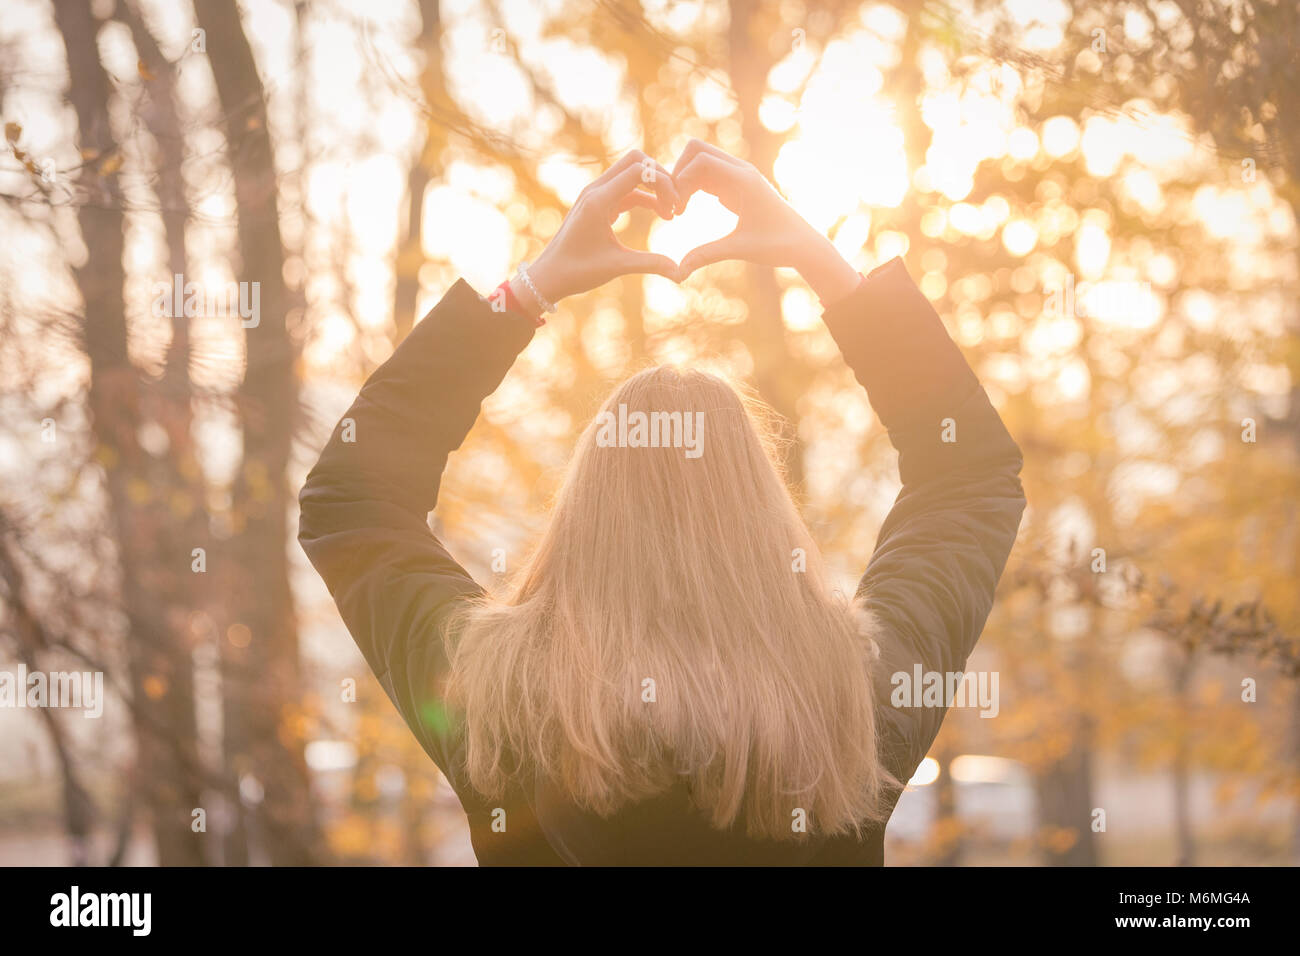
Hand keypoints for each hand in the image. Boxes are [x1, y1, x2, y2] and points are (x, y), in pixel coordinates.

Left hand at [517, 150, 679, 307]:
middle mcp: (596, 190)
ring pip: (632, 173)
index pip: (639, 170)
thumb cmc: (577, 272)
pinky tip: (660, 214)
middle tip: (676, 202)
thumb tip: (681, 273)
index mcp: (599, 200)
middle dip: (660, 177)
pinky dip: (645, 196)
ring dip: (653, 187)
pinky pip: (626, 189)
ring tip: (670, 213)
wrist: (548, 276)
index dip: (664, 183)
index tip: (676, 208)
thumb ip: (650, 264)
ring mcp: (595, 195)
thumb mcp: (617, 266)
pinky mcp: (597, 204)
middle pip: (636, 161)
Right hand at [671, 140, 859, 302]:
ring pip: (699, 161)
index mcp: (744, 179)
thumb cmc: (777, 246)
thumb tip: (678, 272)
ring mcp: (738, 176)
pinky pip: (706, 175)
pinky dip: (691, 187)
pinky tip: (686, 210)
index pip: (701, 160)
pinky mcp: (736, 186)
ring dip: (683, 180)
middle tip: (673, 205)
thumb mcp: (739, 249)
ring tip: (677, 211)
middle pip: (697, 151)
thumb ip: (707, 255)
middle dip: (678, 173)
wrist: (803, 245)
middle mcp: (741, 171)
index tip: (676, 211)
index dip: (681, 181)